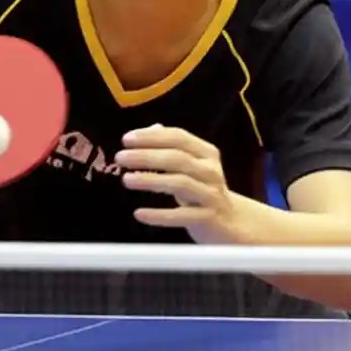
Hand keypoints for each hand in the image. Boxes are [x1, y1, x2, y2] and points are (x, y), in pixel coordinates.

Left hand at [116, 125, 236, 242]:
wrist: (229, 221)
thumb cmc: (201, 188)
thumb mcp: (190, 165)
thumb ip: (170, 147)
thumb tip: (149, 130)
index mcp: (206, 153)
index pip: (179, 137)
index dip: (152, 137)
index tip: (126, 139)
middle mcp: (211, 171)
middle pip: (177, 159)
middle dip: (146, 156)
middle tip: (121, 157)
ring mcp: (211, 194)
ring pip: (180, 183)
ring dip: (150, 180)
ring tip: (126, 180)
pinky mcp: (208, 218)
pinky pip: (181, 216)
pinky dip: (159, 215)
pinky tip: (139, 213)